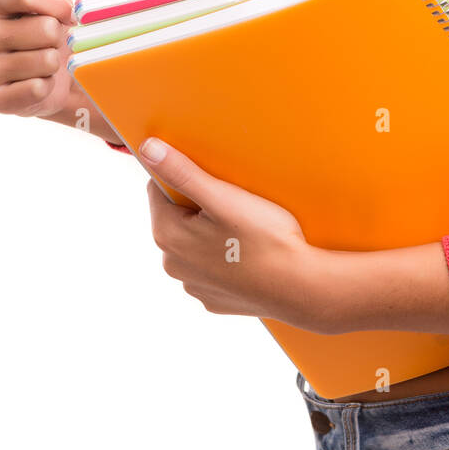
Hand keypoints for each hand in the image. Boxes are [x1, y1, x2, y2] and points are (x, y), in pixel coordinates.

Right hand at [0, 0, 78, 119]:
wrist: (62, 75)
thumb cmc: (54, 25)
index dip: (58, 4)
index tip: (66, 13)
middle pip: (42, 29)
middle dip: (60, 38)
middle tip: (55, 44)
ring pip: (41, 61)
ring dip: (56, 65)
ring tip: (50, 64)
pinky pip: (32, 89)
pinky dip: (46, 88)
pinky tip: (41, 85)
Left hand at [140, 137, 333, 330]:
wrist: (300, 288)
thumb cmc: (265, 239)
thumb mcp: (223, 197)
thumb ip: (182, 172)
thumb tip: (148, 149)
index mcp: (168, 235)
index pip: (159, 190)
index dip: (186, 177)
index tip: (215, 180)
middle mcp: (172, 264)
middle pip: (177, 218)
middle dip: (199, 206)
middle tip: (235, 203)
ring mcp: (193, 285)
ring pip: (194, 244)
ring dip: (211, 233)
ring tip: (246, 229)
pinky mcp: (214, 299)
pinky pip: (211, 268)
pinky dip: (224, 259)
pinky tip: (249, 254)